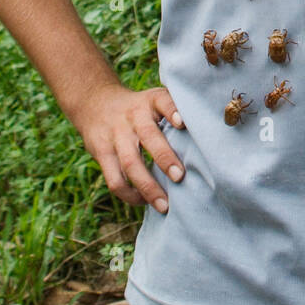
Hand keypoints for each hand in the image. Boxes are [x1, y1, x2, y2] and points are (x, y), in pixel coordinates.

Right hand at [75, 82, 184, 214]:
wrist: (95, 103)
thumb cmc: (138, 108)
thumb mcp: (154, 99)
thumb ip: (175, 111)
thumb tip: (209, 132)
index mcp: (151, 101)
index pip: (163, 101)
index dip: (173, 111)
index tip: (183, 123)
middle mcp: (134, 117)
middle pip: (148, 136)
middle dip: (164, 158)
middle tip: (180, 177)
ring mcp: (116, 136)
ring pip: (130, 163)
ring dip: (148, 187)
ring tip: (164, 205)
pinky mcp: (102, 153)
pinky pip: (114, 179)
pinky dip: (129, 194)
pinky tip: (143, 202)